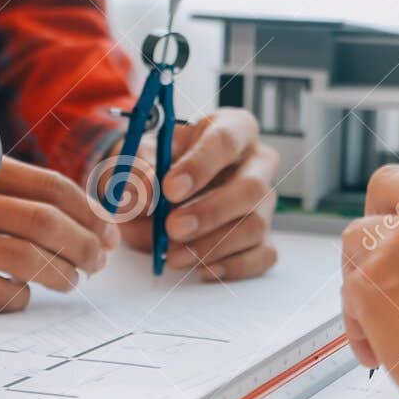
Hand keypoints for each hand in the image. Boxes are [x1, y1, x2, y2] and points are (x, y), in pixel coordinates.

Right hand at [0, 157, 117, 312]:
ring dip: (62, 274)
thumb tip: (98, 224)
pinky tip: (23, 297)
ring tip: (71, 282)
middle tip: (98, 264)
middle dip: (85, 246)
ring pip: (24, 258)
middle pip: (44, 221)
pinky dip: (20, 298)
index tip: (109, 234)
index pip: (50, 186)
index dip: (90, 212)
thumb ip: (18, 196)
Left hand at [102, 109, 279, 281]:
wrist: (153, 200)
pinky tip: (201, 268)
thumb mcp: (135, 160)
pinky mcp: (262, 237)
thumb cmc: (153, 169)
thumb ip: (135, 170)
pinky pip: (261, 256)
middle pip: (252, 187)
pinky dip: (231, 266)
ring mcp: (263, 202)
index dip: (200, 165)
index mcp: (231, 129)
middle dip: (210, 212)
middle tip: (172, 229)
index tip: (170, 189)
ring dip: (213, 246)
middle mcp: (256, 164)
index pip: (227, 140)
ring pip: (255, 225)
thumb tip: (143, 191)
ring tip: (174, 255)